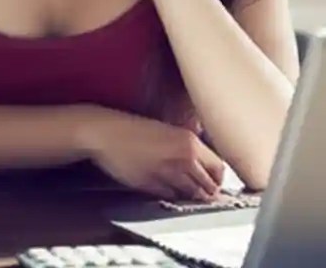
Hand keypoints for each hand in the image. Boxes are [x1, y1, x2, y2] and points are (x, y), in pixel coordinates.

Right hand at [80, 107, 225, 200]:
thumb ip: (187, 147)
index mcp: (190, 142)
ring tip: (185, 192)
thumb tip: (202, 165)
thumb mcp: (168, 131)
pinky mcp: (151, 185)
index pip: (218, 168)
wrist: (106, 132)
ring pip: (191, 194)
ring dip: (190, 195)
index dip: (217, 179)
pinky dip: (172, 196)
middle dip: (207, 191)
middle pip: (208, 185)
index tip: (213, 182)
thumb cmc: (134, 128)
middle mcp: (183, 158)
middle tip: (202, 193)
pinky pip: (170, 197)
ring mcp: (167, 173)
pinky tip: (167, 189)